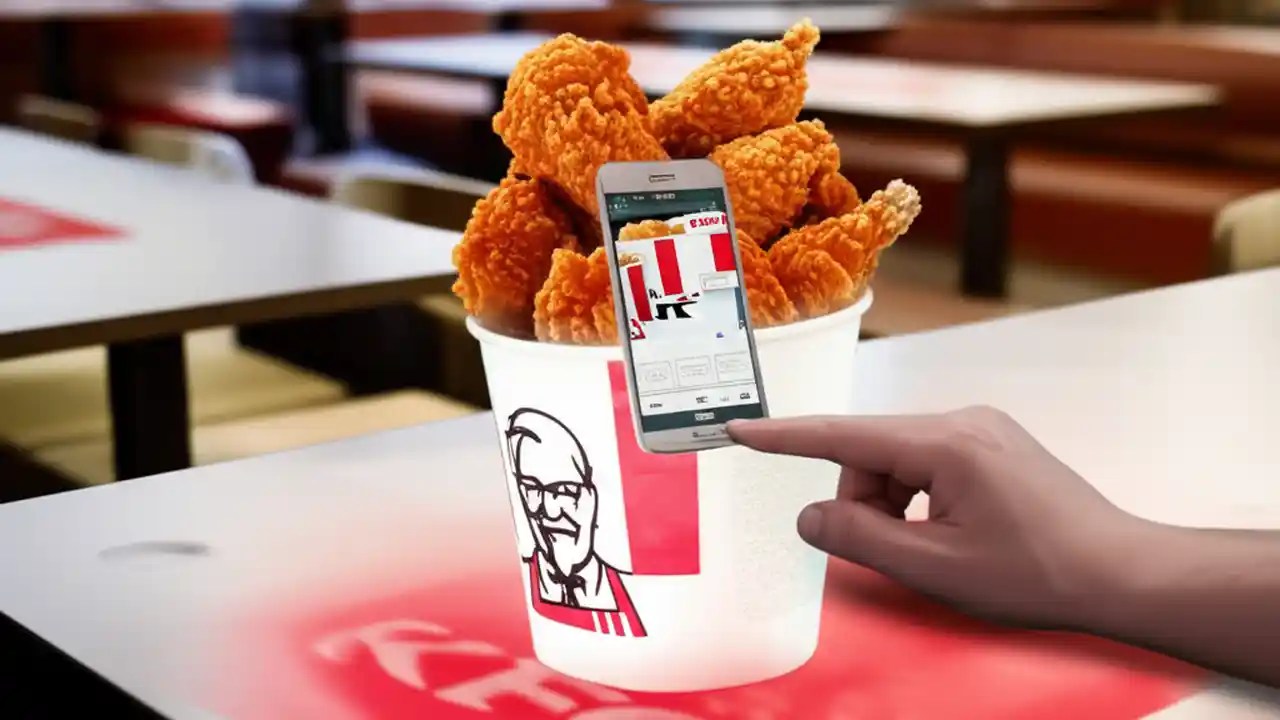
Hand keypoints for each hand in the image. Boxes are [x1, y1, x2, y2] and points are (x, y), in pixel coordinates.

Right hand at [728, 406, 1148, 629]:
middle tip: (896, 556)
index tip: (740, 430)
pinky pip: (929, 465)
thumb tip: (810, 516)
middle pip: (872, 456)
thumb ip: (860, 538)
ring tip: (934, 552)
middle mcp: (963, 421)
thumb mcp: (935, 567)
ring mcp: (983, 429)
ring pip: (899, 463)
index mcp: (946, 444)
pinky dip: (920, 501)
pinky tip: (952, 535)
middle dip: (865, 505)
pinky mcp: (994, 445)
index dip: (785, 437)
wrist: (1122, 574)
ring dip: (895, 508)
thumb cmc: (1038, 573)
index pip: (843, 436)